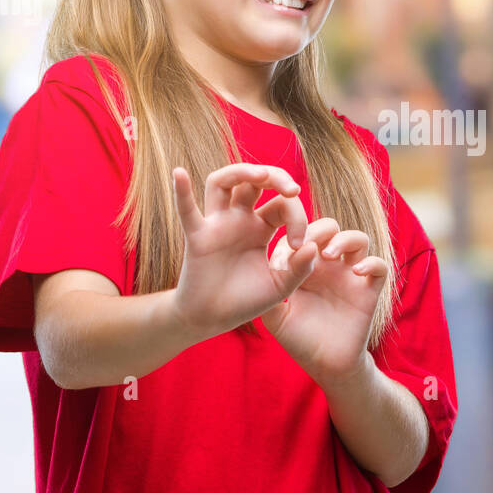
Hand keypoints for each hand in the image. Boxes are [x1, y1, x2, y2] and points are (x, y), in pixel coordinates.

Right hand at [169, 164, 319, 339]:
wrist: (213, 319)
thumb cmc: (246, 300)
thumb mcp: (280, 286)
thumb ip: (299, 269)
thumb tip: (312, 246)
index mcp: (261, 227)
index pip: (282, 205)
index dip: (297, 217)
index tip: (298, 245)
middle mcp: (239, 219)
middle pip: (254, 181)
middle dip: (276, 177)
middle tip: (293, 190)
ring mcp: (217, 224)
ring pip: (223, 182)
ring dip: (241, 172)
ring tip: (260, 174)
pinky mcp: (197, 238)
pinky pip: (187, 211)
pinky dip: (182, 193)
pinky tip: (180, 173)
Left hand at [260, 217, 389, 386]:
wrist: (325, 364)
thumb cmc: (298, 338)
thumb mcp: (276, 315)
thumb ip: (273, 289)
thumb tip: (282, 257)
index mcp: (305, 266)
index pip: (302, 234)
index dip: (294, 234)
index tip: (286, 250)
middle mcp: (329, 266)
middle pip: (331, 228)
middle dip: (321, 229)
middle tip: (310, 242)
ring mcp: (350, 276)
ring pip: (358, 239)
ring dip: (345, 239)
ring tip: (329, 254)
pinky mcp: (368, 290)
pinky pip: (379, 266)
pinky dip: (371, 263)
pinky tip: (356, 272)